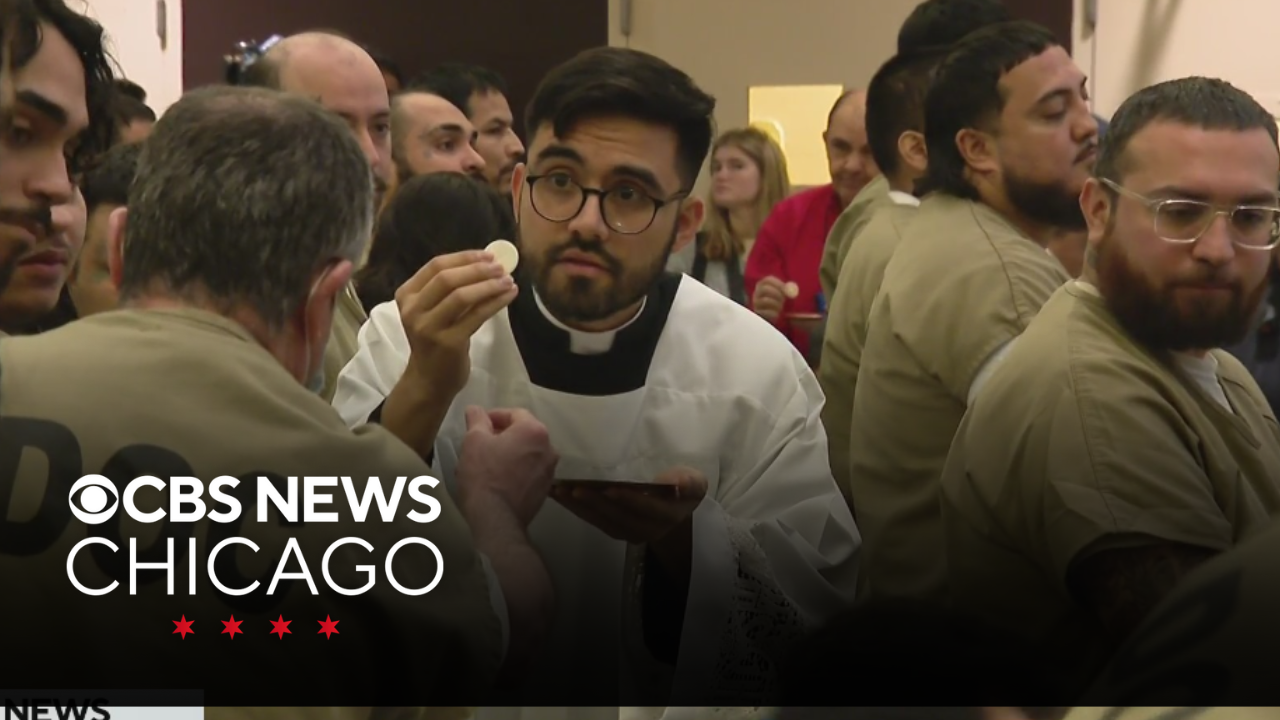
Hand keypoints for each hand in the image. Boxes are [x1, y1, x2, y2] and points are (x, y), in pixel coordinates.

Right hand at [394, 250, 517, 398]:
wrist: (429, 380)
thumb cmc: (434, 341)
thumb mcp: (433, 311)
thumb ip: (449, 289)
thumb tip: (486, 263)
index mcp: (407, 295)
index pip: (435, 266)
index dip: (464, 257)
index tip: (488, 255)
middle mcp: (413, 310)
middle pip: (447, 278)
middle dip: (478, 269)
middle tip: (501, 267)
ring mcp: (429, 327)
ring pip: (462, 295)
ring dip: (489, 284)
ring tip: (508, 280)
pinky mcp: (448, 342)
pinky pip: (476, 316)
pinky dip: (496, 302)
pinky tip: (510, 295)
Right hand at [455, 406, 557, 527]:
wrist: (497, 519)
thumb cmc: (484, 474)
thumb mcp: (473, 441)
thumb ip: (477, 420)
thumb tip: (476, 409)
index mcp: (534, 431)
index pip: (515, 413)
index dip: (494, 416)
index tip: (478, 423)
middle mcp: (549, 448)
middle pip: (524, 433)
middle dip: (503, 434)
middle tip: (481, 442)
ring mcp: (549, 471)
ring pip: (527, 453)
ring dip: (510, 452)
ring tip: (487, 461)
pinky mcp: (545, 490)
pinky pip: (529, 471)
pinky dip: (516, 469)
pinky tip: (498, 478)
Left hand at [549, 467, 706, 544]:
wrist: (675, 511)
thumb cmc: (683, 488)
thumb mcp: (694, 483)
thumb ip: (688, 483)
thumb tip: (679, 485)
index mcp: (666, 515)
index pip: (646, 508)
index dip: (628, 500)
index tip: (610, 489)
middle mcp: (646, 529)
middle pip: (618, 516)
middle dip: (594, 503)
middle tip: (573, 488)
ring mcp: (627, 532)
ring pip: (601, 520)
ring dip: (579, 507)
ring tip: (558, 490)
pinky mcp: (613, 530)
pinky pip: (593, 520)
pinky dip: (575, 508)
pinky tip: (559, 494)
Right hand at [752, 276, 785, 321]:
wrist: (775, 319)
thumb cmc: (781, 303)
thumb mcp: (785, 295)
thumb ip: (788, 291)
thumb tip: (791, 288)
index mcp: (763, 285)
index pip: (768, 280)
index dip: (778, 284)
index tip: (786, 289)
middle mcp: (757, 293)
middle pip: (765, 289)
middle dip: (777, 293)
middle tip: (784, 299)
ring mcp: (755, 303)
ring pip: (765, 300)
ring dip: (776, 304)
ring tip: (781, 308)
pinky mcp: (757, 313)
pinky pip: (765, 312)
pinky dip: (773, 313)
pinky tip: (777, 315)